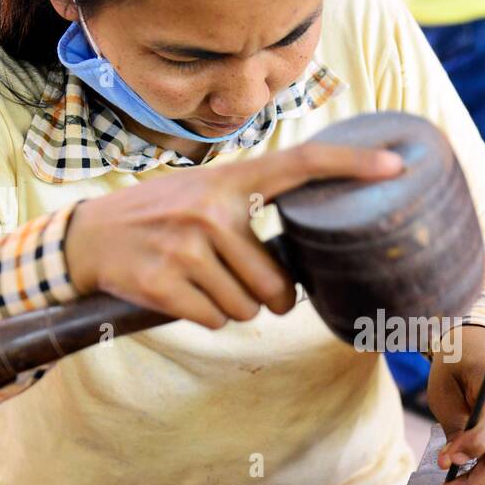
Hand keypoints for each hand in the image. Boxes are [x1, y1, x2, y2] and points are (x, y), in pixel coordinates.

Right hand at [63, 143, 402, 327]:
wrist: (87, 238)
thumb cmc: (162, 219)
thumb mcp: (207, 194)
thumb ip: (254, 204)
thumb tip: (310, 247)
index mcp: (232, 180)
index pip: (302, 164)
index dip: (351, 165)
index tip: (396, 166)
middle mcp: (211, 209)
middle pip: (276, 285)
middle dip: (267, 298)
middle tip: (238, 281)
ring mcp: (185, 247)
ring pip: (246, 310)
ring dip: (232, 308)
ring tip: (202, 281)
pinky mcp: (161, 283)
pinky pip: (213, 320)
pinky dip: (203, 316)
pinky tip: (181, 293)